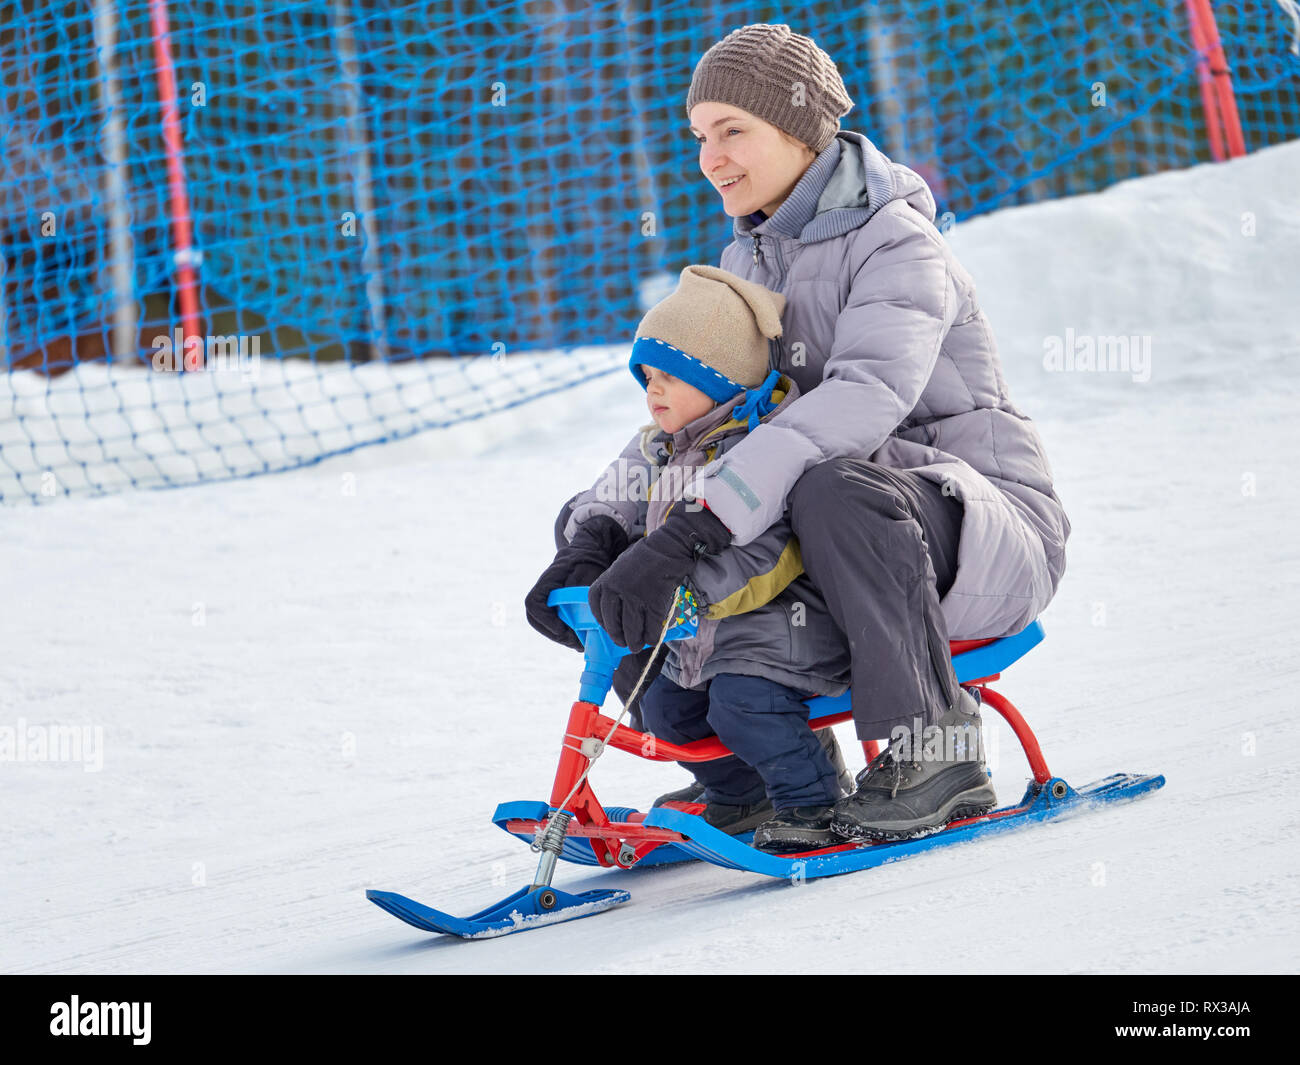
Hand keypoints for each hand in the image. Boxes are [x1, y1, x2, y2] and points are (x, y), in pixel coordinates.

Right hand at [525, 515, 629, 650]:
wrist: (590, 550)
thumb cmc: (590, 561)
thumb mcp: (590, 574)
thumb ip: (584, 594)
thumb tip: (585, 619)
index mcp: (548, 581)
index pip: (534, 604)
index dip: (546, 620)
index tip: (564, 630)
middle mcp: (543, 591)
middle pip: (536, 619)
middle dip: (555, 634)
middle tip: (576, 643)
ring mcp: (547, 598)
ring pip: (543, 623)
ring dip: (560, 636)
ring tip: (579, 643)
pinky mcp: (555, 605)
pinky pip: (552, 622)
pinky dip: (564, 632)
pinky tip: (580, 638)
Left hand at [588, 505, 730, 649]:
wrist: (666, 548)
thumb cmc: (643, 558)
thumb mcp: (618, 570)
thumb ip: (614, 590)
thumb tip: (617, 616)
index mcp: (604, 583)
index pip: (597, 611)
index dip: (603, 625)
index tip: (609, 630)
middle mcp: (615, 591)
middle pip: (613, 625)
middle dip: (619, 639)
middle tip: (626, 644)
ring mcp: (634, 597)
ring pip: (632, 630)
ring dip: (635, 642)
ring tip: (638, 646)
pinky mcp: (653, 602)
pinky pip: (651, 627)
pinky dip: (652, 637)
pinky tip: (653, 639)